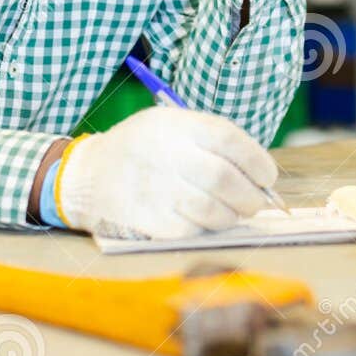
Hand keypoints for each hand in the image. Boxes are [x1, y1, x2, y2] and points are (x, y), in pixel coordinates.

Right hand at [54, 104, 278, 238]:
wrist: (88, 174)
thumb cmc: (144, 147)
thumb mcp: (171, 124)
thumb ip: (213, 141)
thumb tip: (261, 174)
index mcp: (175, 125)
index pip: (229, 140)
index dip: (258, 161)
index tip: (268, 177)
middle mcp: (164, 155)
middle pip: (224, 180)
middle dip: (251, 196)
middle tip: (256, 203)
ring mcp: (153, 190)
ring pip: (212, 211)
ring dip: (233, 216)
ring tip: (234, 213)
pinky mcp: (146, 219)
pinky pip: (191, 231)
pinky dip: (207, 229)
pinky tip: (207, 222)